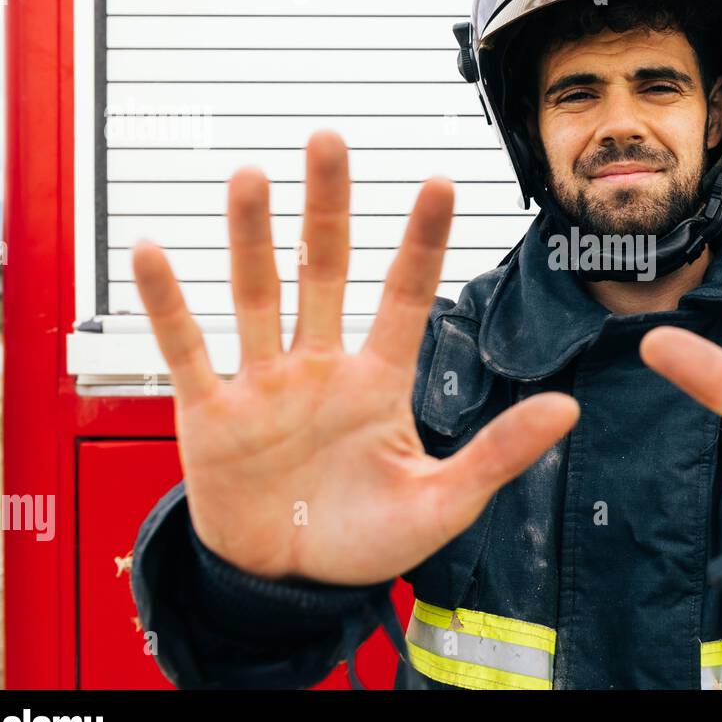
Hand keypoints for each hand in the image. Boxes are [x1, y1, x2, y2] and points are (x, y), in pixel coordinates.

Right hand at [132, 132, 578, 583]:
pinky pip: (188, 349)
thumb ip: (499, 453)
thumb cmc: (367, 540)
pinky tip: (154, 254)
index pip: (405, 296)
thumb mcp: (443, 502)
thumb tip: (567, 410)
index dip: (422, 241)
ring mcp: (264, 383)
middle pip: (325, 269)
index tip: (441, 182)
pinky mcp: (210, 413)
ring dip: (251, 237)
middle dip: (327, 207)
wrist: (291, 583)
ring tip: (249, 177)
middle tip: (329, 139)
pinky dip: (169, 305)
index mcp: (379, 382)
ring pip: (257, 294)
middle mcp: (321, 366)